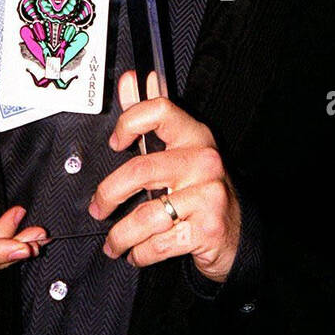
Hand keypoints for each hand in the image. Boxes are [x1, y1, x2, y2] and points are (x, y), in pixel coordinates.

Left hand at [88, 72, 241, 283]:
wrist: (237, 235)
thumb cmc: (202, 192)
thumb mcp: (181, 152)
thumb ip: (151, 119)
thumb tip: (132, 80)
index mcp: (195, 137)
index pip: (160, 110)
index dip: (130, 122)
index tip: (115, 142)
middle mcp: (204, 162)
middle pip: (140, 170)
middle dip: (108, 195)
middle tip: (98, 208)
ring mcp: (208, 196)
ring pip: (145, 216)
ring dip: (120, 235)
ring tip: (114, 243)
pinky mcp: (207, 229)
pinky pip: (158, 243)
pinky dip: (140, 253)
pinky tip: (137, 253)